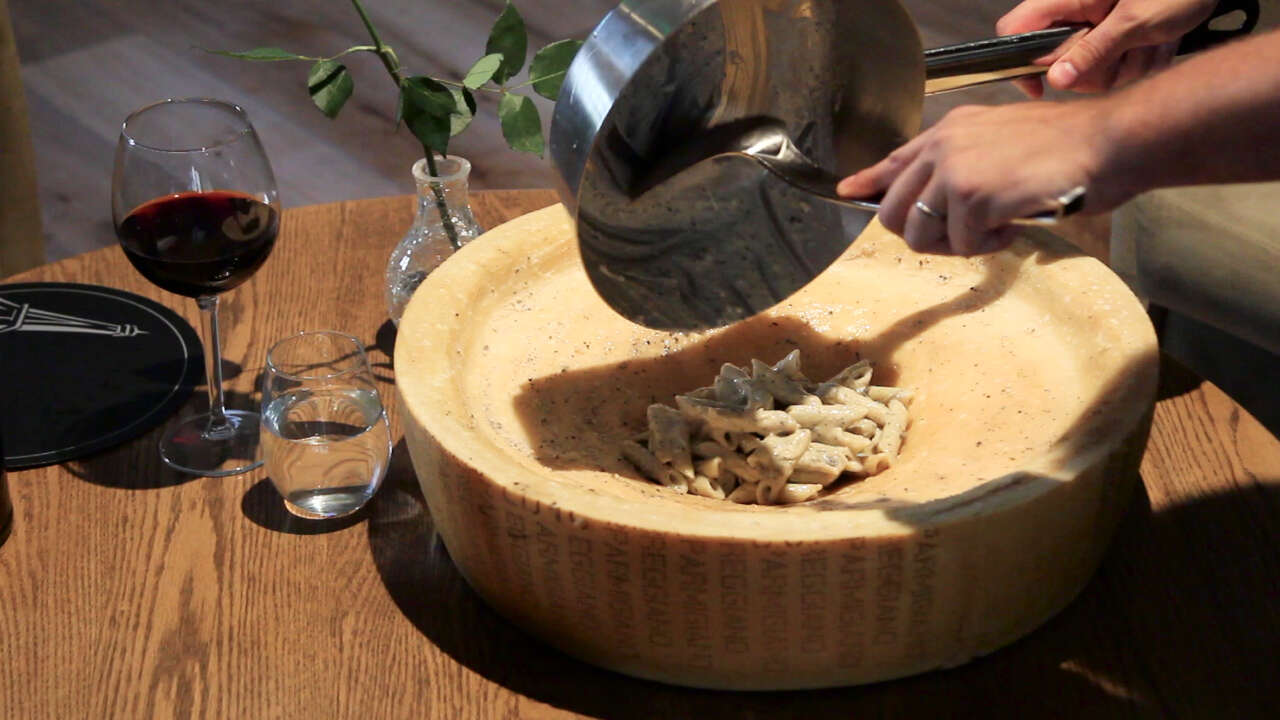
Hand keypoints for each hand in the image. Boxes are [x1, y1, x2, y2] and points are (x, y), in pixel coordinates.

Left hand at [836, 101, 1128, 255]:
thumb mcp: (1000, 141)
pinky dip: (989, 246)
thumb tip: (933, 197)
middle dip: (920, 234)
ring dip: (957, 244)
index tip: (849, 192)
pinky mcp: (972, 198)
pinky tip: (1013, 224)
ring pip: (921, 235)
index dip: (870, 183)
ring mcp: (954, 171)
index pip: (894, 160)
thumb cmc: (1066, 148)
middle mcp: (943, 147)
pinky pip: (963, 245)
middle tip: (957, 236)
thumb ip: (962, 162)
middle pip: (893, 211)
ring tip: (993, 227)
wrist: (1106, 142)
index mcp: (949, 131)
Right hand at [998, 0, 1217, 96]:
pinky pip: (1116, 67)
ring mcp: (1096, 26)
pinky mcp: (1116, 37)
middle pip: (1058, 62)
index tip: (1042, 86)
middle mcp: (1075, 13)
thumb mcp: (1135, 21)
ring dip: (1128, 65)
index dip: (1019, 61)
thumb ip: (1093, 52)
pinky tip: (1160, 41)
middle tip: (1128, 51)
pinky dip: (1141, 60)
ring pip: (1092, 70)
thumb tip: (1056, 80)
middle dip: (1097, 69)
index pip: (1014, 31)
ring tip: (1154, 41)